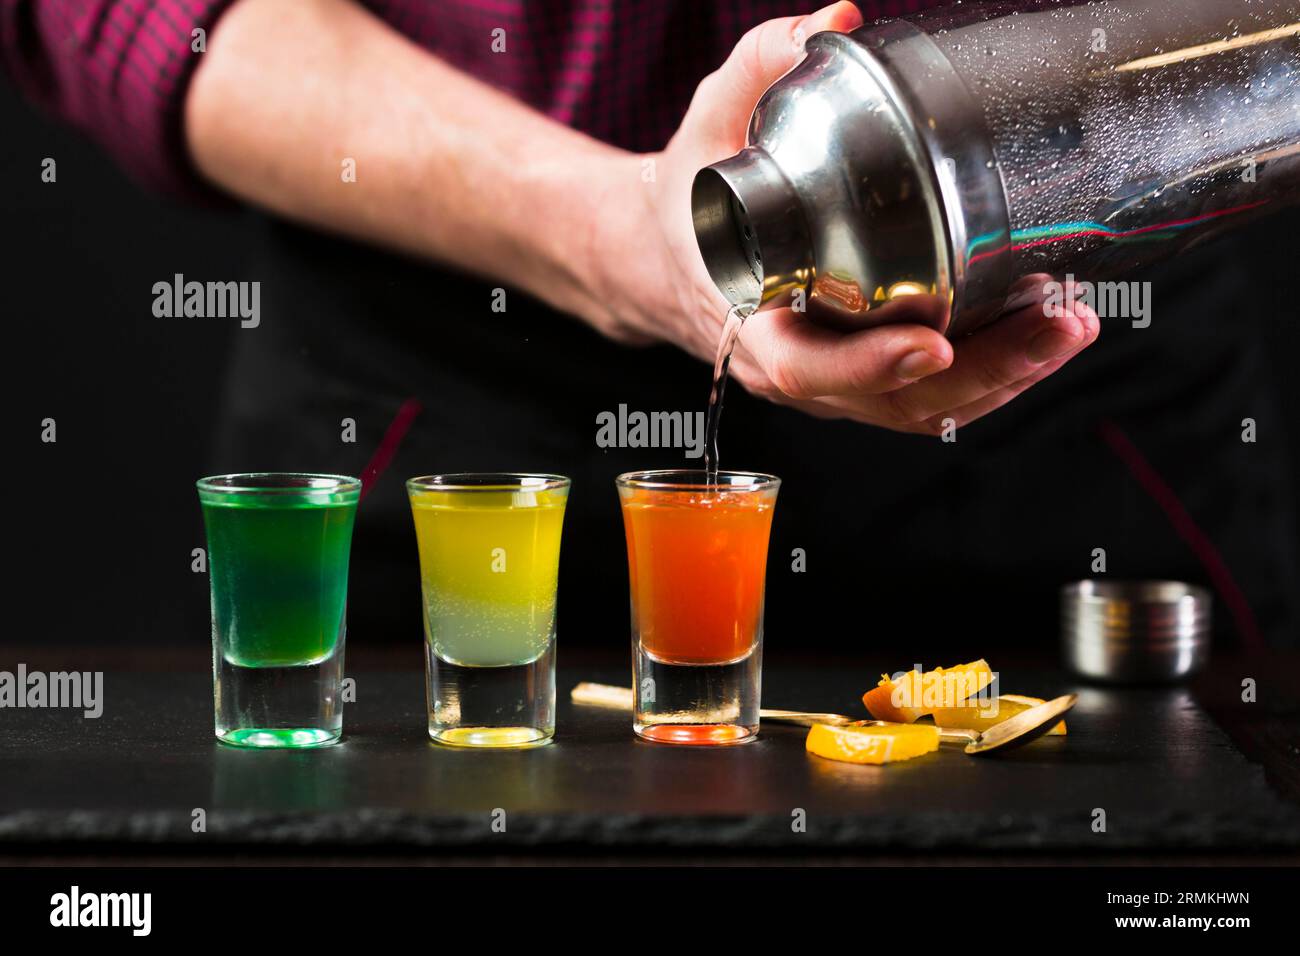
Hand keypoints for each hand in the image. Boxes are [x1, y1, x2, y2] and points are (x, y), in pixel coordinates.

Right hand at [597, 1, 1099, 433]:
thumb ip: (758, 68)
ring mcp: (836, 385)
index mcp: (749, 325)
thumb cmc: (691, 200)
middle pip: (898, 404)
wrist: (666, 260)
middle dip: (989, 372)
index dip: (872, 366)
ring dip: (1008, 377)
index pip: (807, 369)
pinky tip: (1042, 327)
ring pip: (927, 411)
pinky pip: (932, 398)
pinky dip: (993, 373)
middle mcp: (795, 370)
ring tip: (1072, 320)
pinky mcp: (865, 380)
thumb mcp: (707, 126)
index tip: (934, 343)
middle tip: (1061, 320)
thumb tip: (836, 18)